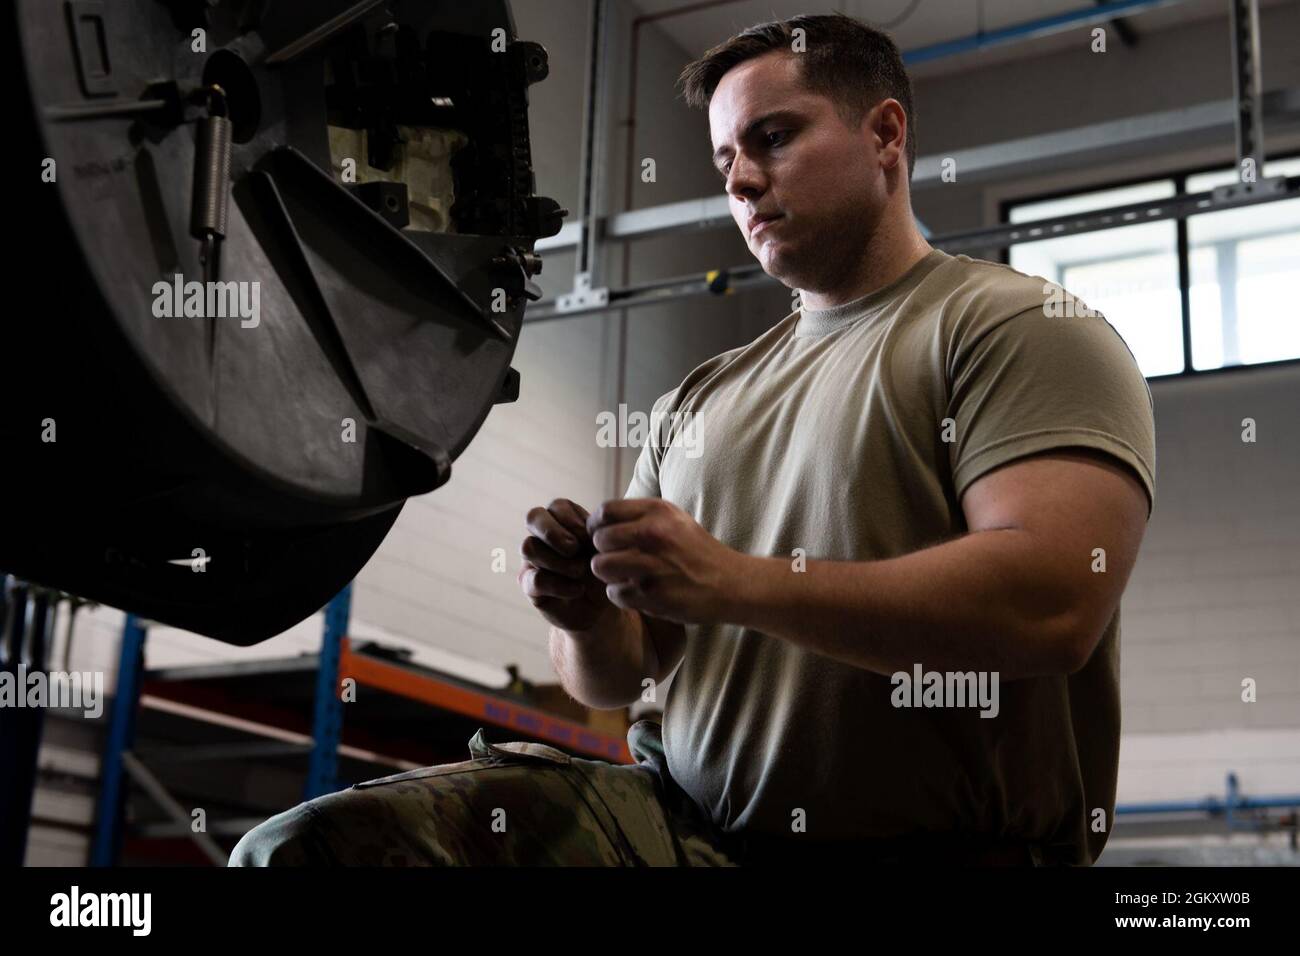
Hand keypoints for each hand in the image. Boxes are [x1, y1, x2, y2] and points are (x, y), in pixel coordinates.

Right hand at [519, 498, 615, 631]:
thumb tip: (584, 530)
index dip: (572, 519)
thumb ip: (595, 534)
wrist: (603, 607)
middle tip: (575, 549)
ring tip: (581, 571)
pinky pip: (534, 578)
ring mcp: (533, 560)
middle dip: (554, 532)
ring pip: (529, 547)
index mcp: (563, 521)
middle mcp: (543, 536)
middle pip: (533, 517)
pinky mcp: (529, 585)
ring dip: (558, 560)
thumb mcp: (605, 550)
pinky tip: (578, 589)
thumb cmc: (605, 572)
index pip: (557, 506)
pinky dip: (559, 584)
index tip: (591, 537)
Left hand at [586, 498, 742, 624]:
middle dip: (604, 551)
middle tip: (618, 559)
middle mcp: (653, 534)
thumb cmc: (697, 552)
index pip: (605, 511)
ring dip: (609, 575)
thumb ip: (639, 517)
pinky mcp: (650, 594)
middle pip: (599, 540)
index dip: (597, 526)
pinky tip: (639, 592)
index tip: (603, 536)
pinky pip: (614, 593)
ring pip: (601, 566)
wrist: (730, 584)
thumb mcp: (674, 519)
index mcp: (657, 511)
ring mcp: (651, 565)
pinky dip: (623, 596)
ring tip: (626, 576)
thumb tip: (600, 522)